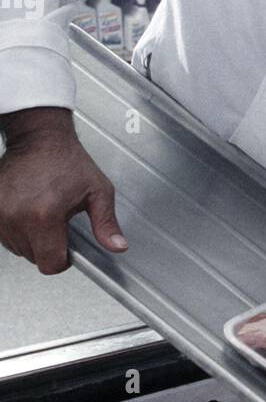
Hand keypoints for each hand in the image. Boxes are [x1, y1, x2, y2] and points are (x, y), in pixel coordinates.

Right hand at [0, 107, 126, 273]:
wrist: (40, 137)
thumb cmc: (68, 160)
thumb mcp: (97, 191)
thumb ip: (106, 223)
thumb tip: (117, 246)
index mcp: (45, 216)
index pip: (50, 264)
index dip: (62, 260)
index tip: (66, 247)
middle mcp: (18, 217)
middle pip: (33, 257)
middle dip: (47, 247)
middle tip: (56, 221)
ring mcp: (1, 213)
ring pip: (17, 248)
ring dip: (30, 239)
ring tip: (41, 211)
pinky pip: (4, 235)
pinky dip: (16, 229)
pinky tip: (27, 210)